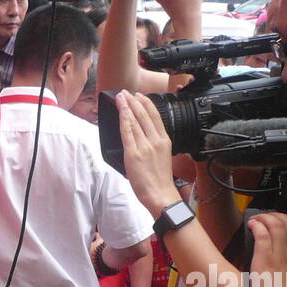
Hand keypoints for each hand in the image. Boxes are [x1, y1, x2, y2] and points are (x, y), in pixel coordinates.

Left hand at [115, 91, 182, 216]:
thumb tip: (142, 140)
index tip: (140, 96)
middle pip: (144, 115)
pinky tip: (121, 110)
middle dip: (135, 101)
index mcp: (164, 141)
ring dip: (127, 106)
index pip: (155, 116)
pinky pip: (127, 132)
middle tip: (126, 92)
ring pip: (135, 120)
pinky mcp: (133, 153)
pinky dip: (124, 118)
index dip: (147, 104)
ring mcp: (144, 146)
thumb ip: (153, 147)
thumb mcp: (162, 158)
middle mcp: (155, 140)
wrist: (160, 194)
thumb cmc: (160, 181)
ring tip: (121, 96)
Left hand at [249, 212, 286, 286]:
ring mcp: (280, 255)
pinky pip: (262, 234)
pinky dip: (257, 225)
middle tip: (266, 218)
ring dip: (264, 217)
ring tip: (256, 219)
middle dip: (277, 215)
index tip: (284, 220)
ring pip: (276, 224)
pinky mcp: (265, 260)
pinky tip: (251, 225)